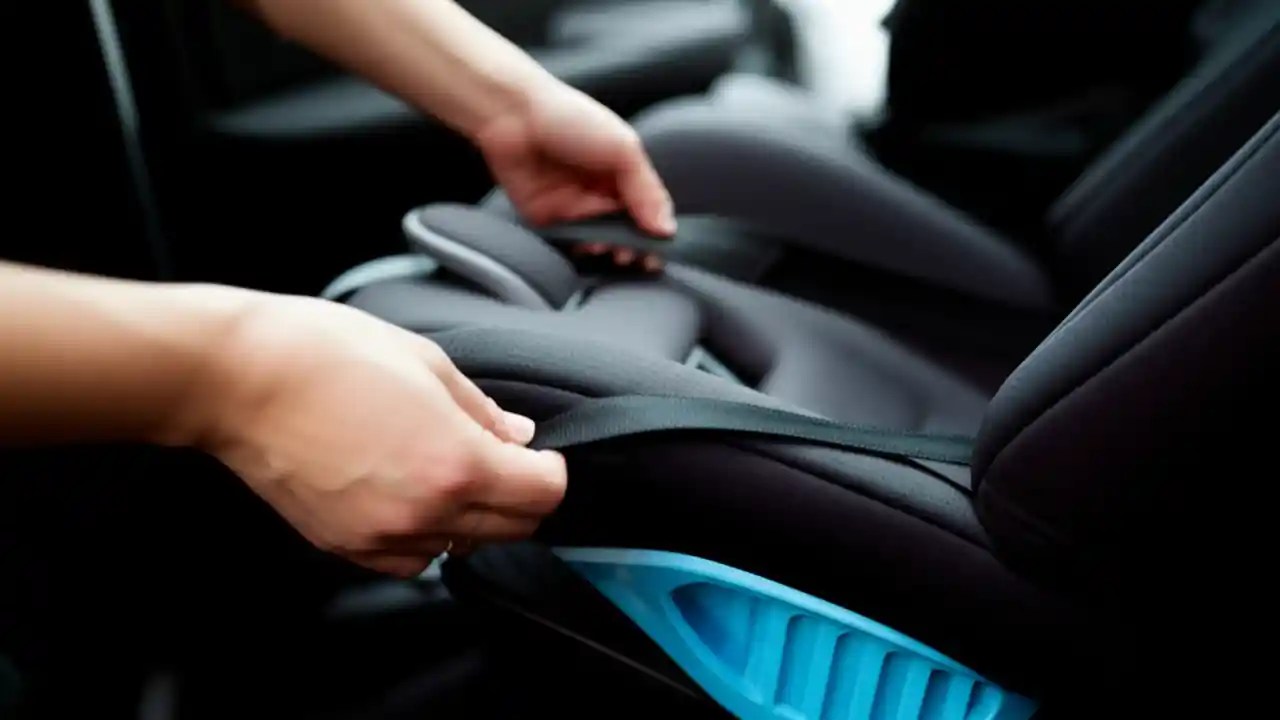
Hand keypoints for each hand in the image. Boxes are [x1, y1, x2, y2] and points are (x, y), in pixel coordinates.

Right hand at [191, 294, 566, 576]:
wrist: (240, 379)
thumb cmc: (329, 354)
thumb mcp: (428, 363)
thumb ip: (483, 410)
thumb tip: (519, 436)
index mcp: (457, 463)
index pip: (543, 494)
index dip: (552, 471)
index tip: (542, 455)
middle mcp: (426, 512)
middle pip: (513, 528)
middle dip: (522, 496)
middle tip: (507, 461)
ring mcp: (383, 536)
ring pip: (463, 547)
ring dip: (474, 517)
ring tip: (450, 471)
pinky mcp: (345, 546)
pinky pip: (412, 560)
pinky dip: (427, 537)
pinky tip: (411, 497)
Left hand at [476, 81, 675, 271]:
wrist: (513, 114)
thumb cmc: (569, 117)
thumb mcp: (622, 148)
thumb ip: (647, 190)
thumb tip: (666, 229)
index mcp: (623, 171)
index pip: (648, 211)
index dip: (656, 234)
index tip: (660, 252)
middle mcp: (600, 191)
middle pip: (626, 231)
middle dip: (634, 248)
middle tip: (637, 257)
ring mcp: (574, 206)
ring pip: (600, 241)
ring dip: (609, 250)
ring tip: (613, 250)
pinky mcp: (547, 217)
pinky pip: (569, 242)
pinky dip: (581, 249)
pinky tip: (588, 247)